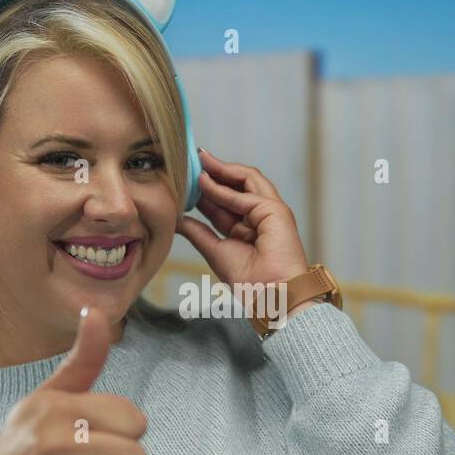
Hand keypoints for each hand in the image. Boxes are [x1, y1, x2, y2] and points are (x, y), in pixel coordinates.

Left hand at [177, 149, 309, 294]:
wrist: (270, 296)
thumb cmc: (250, 282)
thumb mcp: (215, 250)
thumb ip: (198, 232)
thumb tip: (177, 219)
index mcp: (247, 228)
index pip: (225, 201)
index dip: (206, 189)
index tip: (187, 178)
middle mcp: (260, 217)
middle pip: (237, 186)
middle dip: (215, 171)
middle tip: (193, 159)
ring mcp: (270, 212)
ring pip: (246, 181)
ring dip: (222, 170)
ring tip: (200, 160)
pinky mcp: (276, 211)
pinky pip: (247, 194)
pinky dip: (225, 189)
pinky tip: (205, 183)